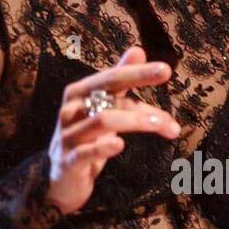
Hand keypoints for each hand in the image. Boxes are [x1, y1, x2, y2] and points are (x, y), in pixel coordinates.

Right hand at [46, 45, 178, 214]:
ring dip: (134, 122)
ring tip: (159, 127)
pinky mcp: (69, 161)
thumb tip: (138, 50)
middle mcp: (71, 109)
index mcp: (79, 92)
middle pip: (108, 98)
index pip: (112, 77)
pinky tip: (120, 145)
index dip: (138, 73)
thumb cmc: (85, 137)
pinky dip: (103, 148)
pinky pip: (85, 152)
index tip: (166, 70)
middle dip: (141, 103)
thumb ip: (119, 81)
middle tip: (167, 116)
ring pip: (101, 121)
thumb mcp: (102, 107)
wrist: (61, 178)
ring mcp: (68, 135)